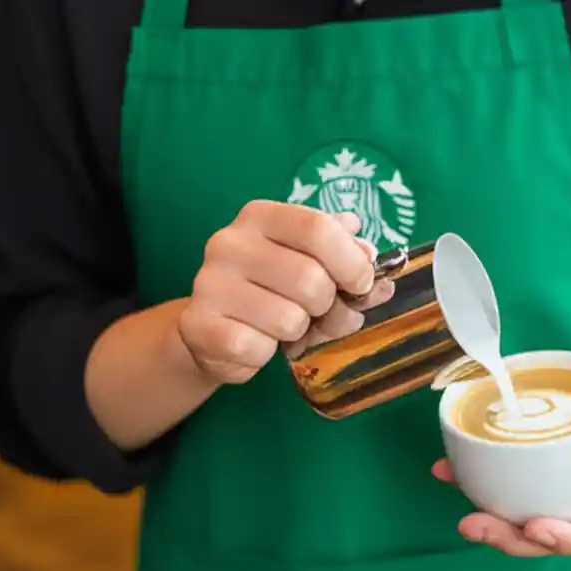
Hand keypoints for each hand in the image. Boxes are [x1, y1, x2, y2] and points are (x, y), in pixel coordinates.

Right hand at [177, 201, 394, 383]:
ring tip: (283, 326)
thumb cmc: (273, 290)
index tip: (361, 284)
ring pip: (289, 319)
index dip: (352, 262)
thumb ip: (346, 255)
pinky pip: (259, 349)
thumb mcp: (312, 263)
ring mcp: (208, 283)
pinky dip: (268, 354)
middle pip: (311, 279)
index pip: (319, 229)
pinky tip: (257, 342)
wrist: (213, 328)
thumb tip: (371, 256)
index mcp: (260, 217)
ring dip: (298, 332)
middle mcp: (228, 243)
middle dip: (327, 306)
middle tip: (316, 312)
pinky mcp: (198, 325)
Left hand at [431, 380, 570, 556]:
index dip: (569, 537)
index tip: (535, 528)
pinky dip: (479, 490)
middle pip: (556, 542)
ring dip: (492, 525)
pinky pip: (514, 504)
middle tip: (473, 525)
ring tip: (462, 516)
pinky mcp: (548, 499)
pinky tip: (447, 474)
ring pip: (530, 532)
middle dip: (511, 540)